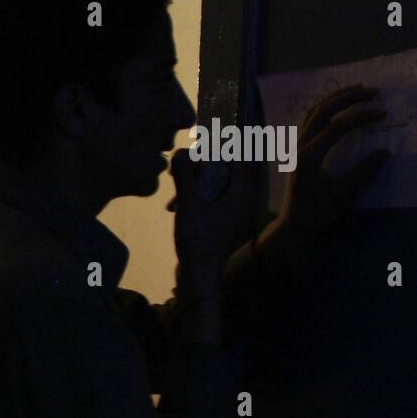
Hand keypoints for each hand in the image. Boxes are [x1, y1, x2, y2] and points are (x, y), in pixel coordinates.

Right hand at [169, 147, 254, 282]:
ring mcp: (234, 212)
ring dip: (192, 185)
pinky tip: (175, 208)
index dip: (215, 148)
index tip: (198, 142)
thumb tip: (180, 151)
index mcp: (242, 192)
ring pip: (213, 186)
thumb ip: (185, 175)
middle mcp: (243, 199)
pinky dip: (194, 198)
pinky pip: (210, 200)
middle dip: (198, 169)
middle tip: (178, 172)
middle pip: (222, 170)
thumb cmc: (198, 238)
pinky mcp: (223, 222)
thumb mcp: (188, 203)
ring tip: (173, 195)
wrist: (200, 275)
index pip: (234, 157)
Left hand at [278, 84, 389, 234]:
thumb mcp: (343, 195)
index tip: (383, 113)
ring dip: (334, 98)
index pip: (337, 127)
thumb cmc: (316, 213)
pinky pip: (308, 120)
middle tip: (373, 91)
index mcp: (308, 157)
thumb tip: (385, 152)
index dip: (361, 117)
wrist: (292, 225)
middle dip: (347, 97)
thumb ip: (363, 173)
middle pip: (321, 112)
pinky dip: (324, 107)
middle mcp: (298, 147)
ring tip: (357, 89)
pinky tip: (338, 104)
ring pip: (312, 112)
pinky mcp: (296, 149)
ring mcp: (294, 146)